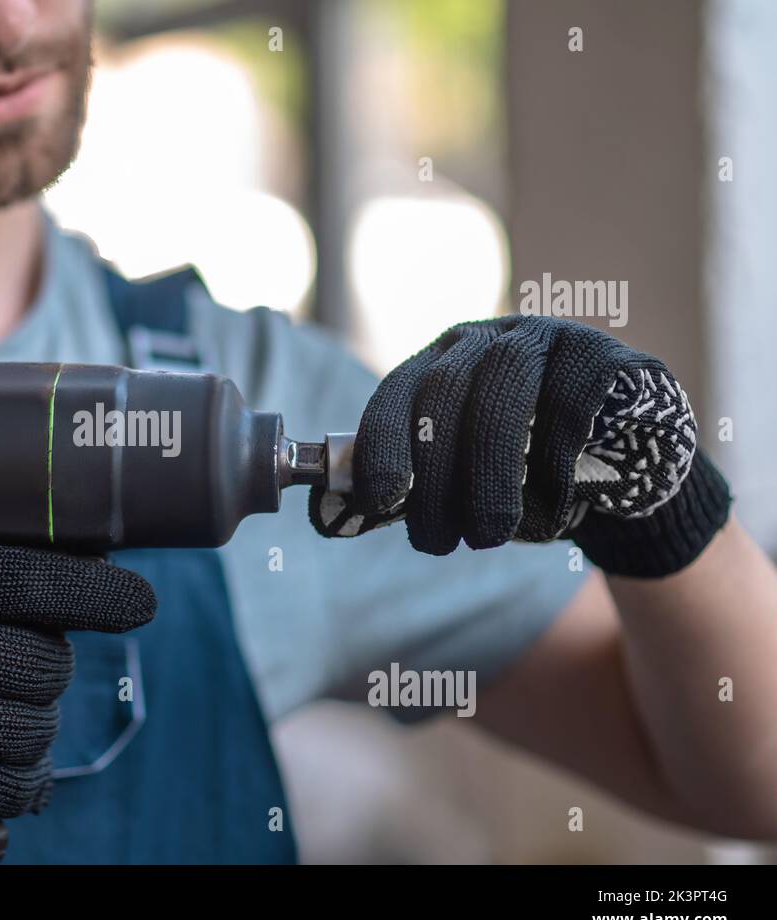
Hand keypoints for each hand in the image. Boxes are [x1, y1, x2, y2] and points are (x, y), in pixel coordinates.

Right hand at [0, 545, 156, 855]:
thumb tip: (94, 561)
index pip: (33, 580)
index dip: (99, 591)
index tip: (142, 602)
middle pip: (49, 666)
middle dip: (45, 676)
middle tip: (8, 676)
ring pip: (36, 735)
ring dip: (32, 741)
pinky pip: (9, 797)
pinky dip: (14, 792)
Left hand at [311, 315, 730, 575]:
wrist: (628, 470)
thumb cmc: (525, 476)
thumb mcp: (459, 483)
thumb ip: (402, 494)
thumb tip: (327, 520)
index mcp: (438, 364)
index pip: (395, 394)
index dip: (380, 446)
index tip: (378, 502)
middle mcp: (486, 341)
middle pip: (443, 395)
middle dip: (434, 478)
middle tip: (437, 543)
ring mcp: (546, 339)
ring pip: (502, 395)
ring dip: (489, 475)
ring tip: (491, 535)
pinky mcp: (602, 357)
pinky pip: (570, 403)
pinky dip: (555, 464)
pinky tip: (553, 509)